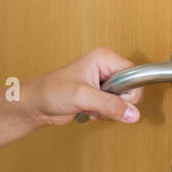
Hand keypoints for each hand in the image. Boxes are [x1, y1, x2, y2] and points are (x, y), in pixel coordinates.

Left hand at [26, 46, 143, 126]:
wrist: (36, 105)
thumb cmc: (50, 92)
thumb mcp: (82, 97)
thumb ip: (110, 104)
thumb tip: (133, 113)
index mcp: (104, 58)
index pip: (135, 75)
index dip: (128, 92)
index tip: (113, 99)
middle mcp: (106, 68)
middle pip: (132, 90)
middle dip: (116, 104)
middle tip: (96, 102)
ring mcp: (104, 82)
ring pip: (125, 102)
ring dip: (109, 111)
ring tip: (90, 106)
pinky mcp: (100, 95)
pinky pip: (116, 108)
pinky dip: (105, 114)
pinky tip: (89, 110)